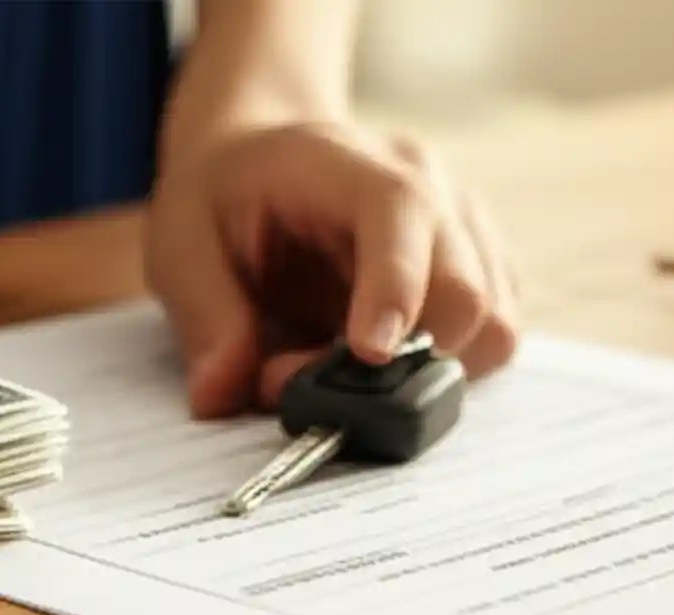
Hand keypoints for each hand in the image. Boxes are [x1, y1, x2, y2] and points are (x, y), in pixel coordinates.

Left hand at [145, 123, 519, 417]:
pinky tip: (377, 360)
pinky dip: (442, 371)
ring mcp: (463, 225)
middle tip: (299, 379)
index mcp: (348, 164)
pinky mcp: (479, 268)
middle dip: (396, 362)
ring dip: (422, 375)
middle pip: (466, 288)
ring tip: (336, 368)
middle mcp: (427, 185)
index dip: (396, 287)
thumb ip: (205, 316)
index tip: (370, 354)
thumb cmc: (223, 196)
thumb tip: (222, 395)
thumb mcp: (180, 242)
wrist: (263, 161)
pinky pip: (491, 339)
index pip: (401, 212)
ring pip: (492, 326)